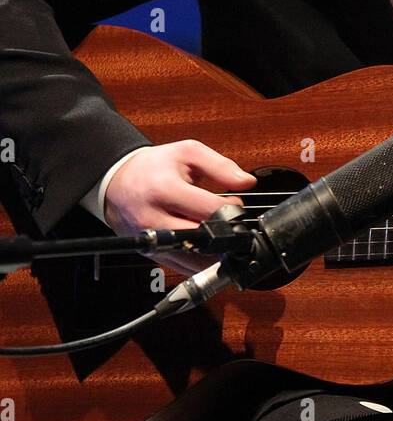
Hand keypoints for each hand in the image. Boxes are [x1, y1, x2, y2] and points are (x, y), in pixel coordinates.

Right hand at [103, 140, 256, 275]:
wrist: (116, 182)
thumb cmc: (153, 167)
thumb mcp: (187, 153)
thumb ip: (220, 166)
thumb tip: (247, 183)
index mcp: (164, 190)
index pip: (210, 210)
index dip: (231, 208)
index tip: (235, 203)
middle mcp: (154, 219)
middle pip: (203, 238)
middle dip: (225, 233)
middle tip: (230, 222)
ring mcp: (152, 241)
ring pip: (195, 259)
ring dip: (215, 251)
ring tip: (220, 233)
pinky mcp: (152, 255)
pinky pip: (184, 267)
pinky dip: (201, 260)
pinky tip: (207, 245)